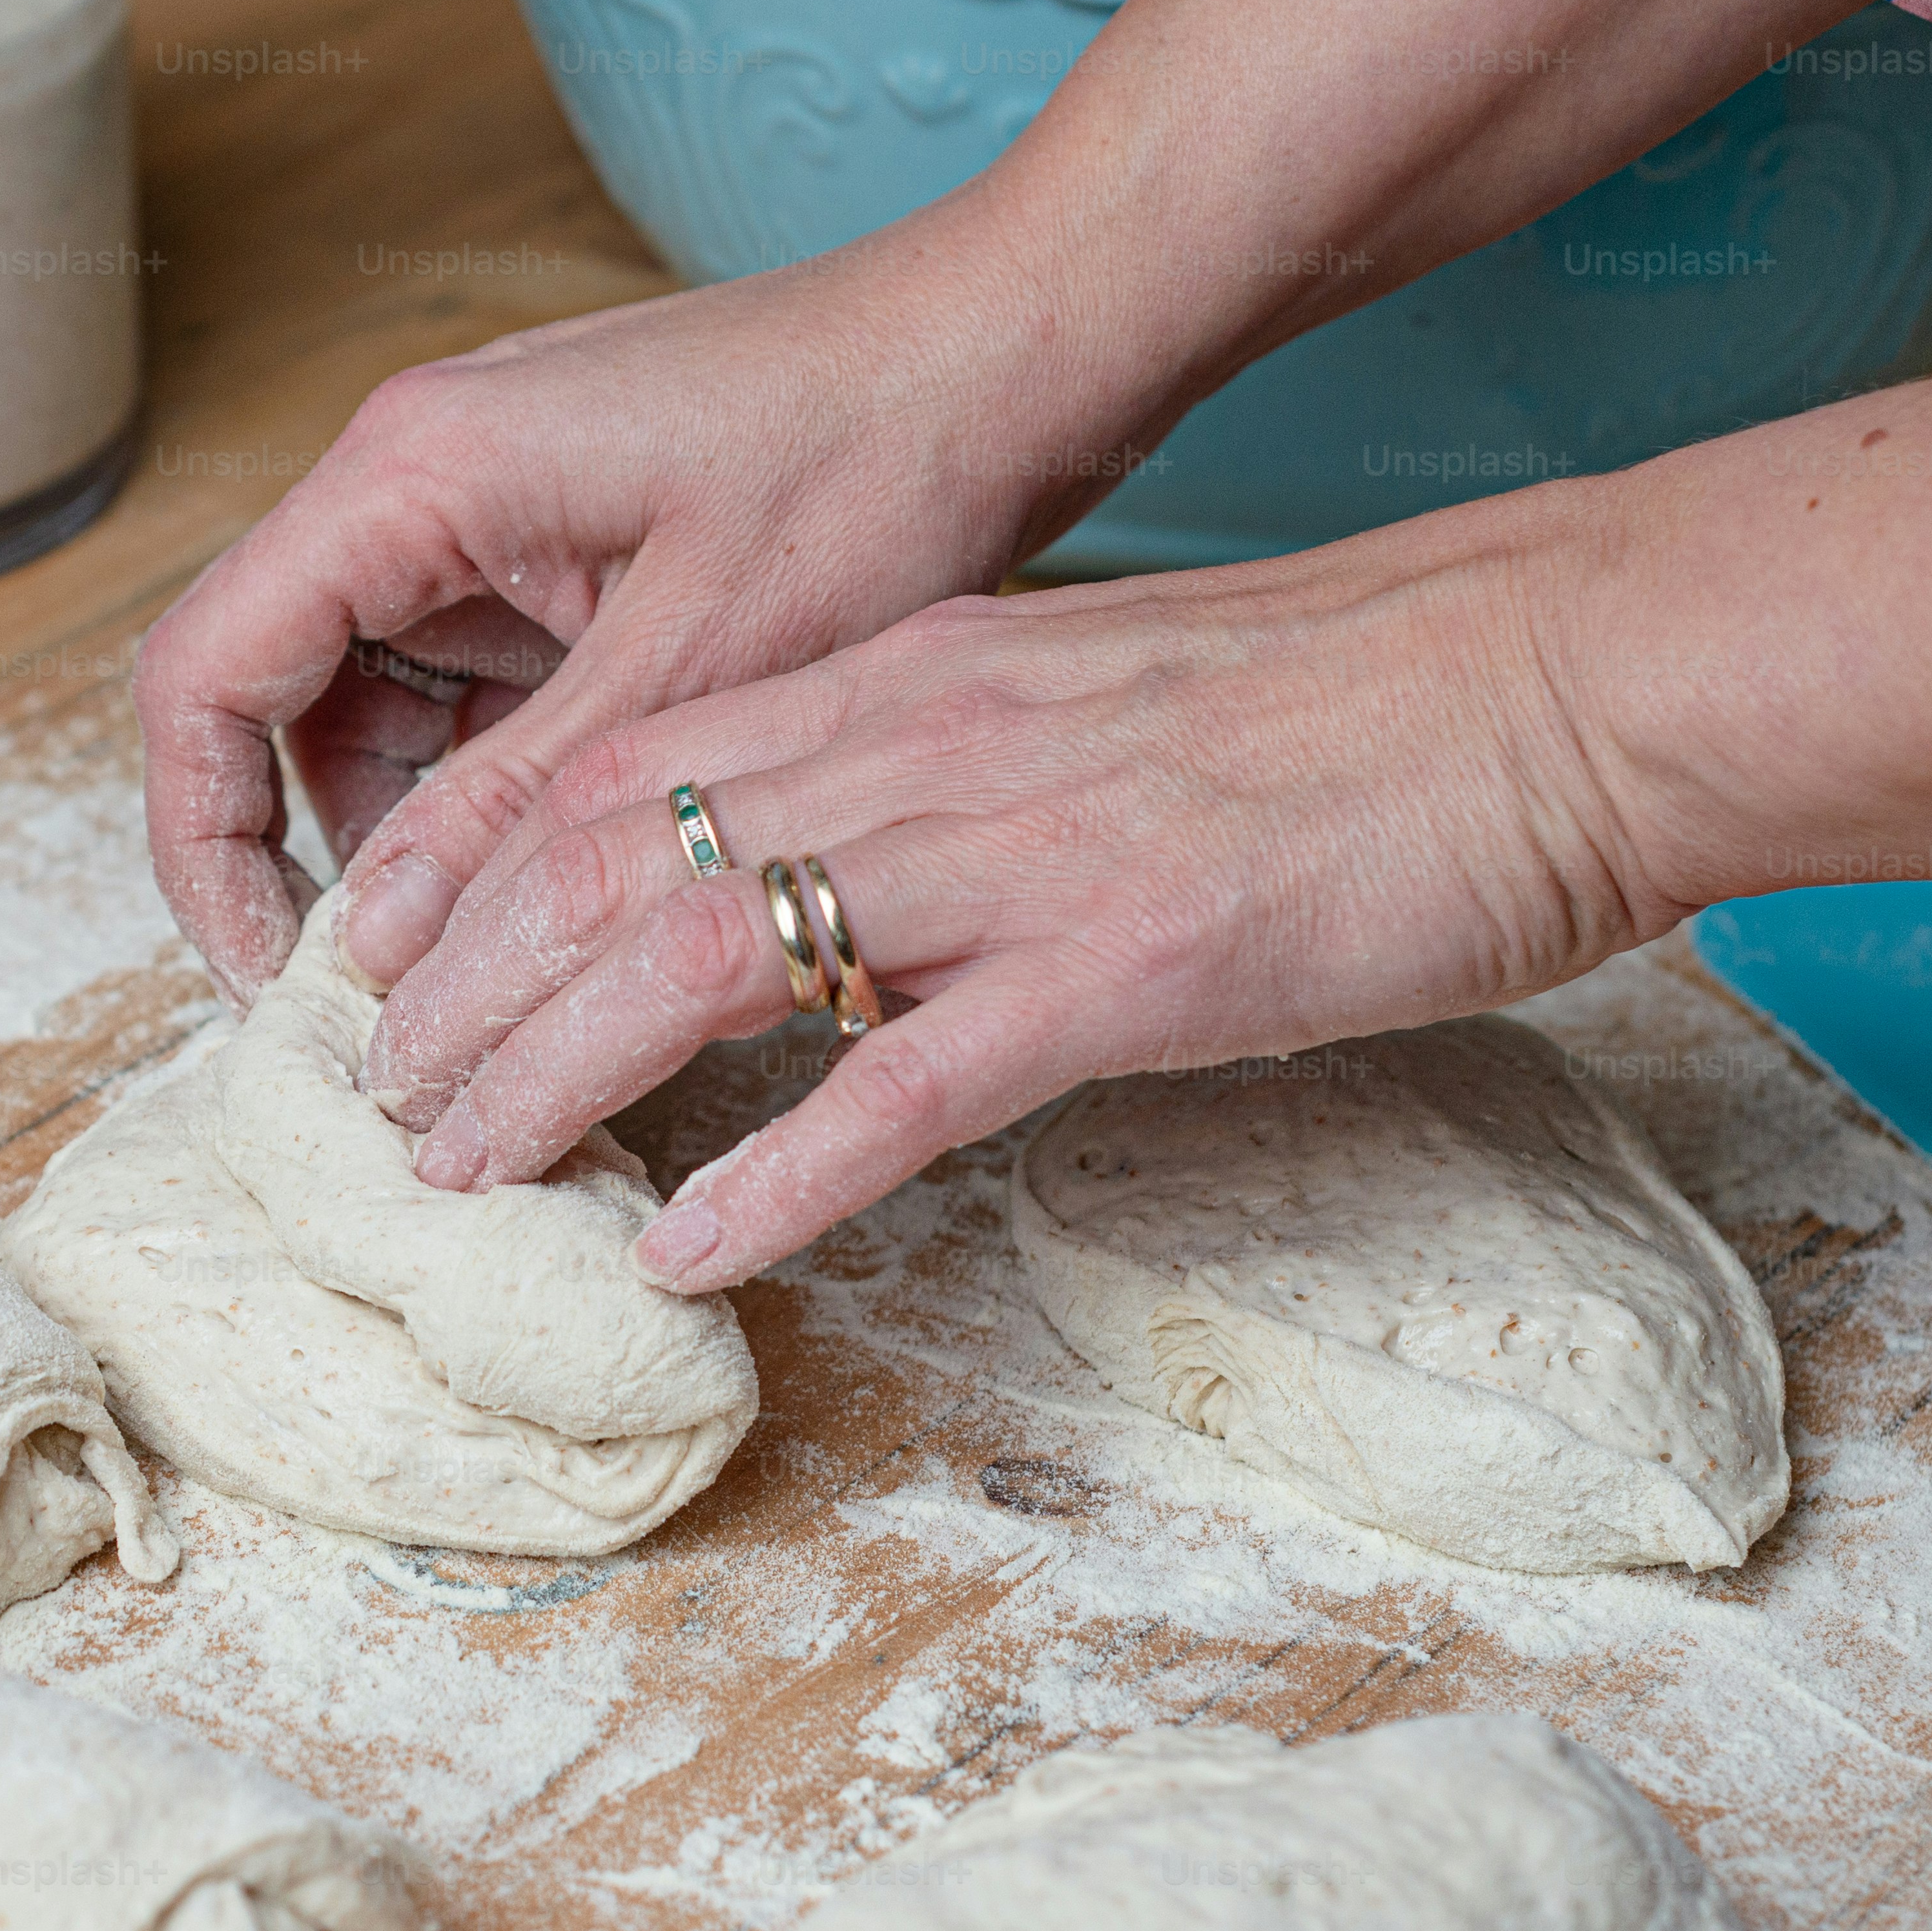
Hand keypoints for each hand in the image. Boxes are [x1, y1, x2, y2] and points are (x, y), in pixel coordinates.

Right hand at [126, 0, 1863, 1011]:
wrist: (1023, 343)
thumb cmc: (882, 462)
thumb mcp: (694, 676)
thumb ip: (512, 811)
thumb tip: (373, 950)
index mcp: (411, 478)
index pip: (201, 679)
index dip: (205, 850)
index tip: (272, 989)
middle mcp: (414, 482)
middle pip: (265, 704)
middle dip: (301, 871)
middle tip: (374, 1027)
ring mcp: (483, 517)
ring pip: (366, 718)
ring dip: (406, 854)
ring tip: (481, 992)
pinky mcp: (553, 553)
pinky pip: (466, 700)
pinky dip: (488, 808)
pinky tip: (555, 908)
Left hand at [365, 480, 1660, 1291]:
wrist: (1562, 674)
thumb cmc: (1344, 703)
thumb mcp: (1082, 698)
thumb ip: (935, 768)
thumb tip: (824, 868)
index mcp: (907, 678)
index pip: (615, 765)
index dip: (471, 878)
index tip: (389, 978)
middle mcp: (927, 748)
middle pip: (609, 860)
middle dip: (461, 993)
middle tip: (369, 1112)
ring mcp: (1019, 856)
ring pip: (703, 957)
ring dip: (553, 1077)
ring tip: (457, 1181)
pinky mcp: (1129, 963)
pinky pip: (905, 1085)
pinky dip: (772, 1178)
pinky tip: (679, 1256)